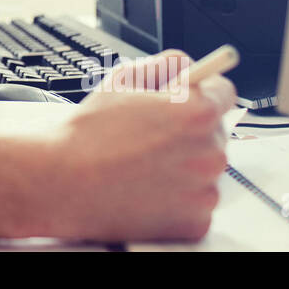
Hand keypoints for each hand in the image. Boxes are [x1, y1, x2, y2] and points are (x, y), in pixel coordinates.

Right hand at [50, 50, 236, 242]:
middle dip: (190, 131)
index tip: (192, 99)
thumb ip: (164, 65)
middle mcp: (210, 152)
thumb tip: (187, 65)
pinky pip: (197, 204)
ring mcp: (205, 191)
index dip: (204, 91)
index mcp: (197, 112)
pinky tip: (146, 189)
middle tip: (152, 136)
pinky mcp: (196, 222)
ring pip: (205, 170)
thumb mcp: (122, 79)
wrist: (63, 182)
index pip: (225, 92)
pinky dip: (178, 199)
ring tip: (143, 165)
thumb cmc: (88, 133)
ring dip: (185, 166)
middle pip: (215, 133)